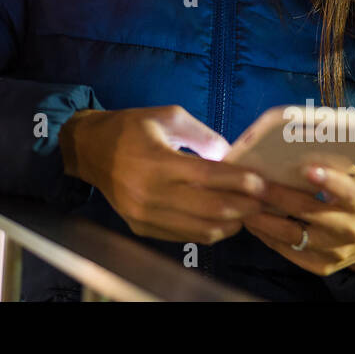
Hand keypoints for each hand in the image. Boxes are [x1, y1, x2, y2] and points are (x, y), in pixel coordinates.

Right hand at [60, 105, 268, 243]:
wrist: (90, 149)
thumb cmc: (131, 128)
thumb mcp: (168, 117)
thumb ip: (202, 136)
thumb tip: (231, 156)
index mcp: (156, 161)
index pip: (207, 176)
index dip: (238, 181)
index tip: (262, 182)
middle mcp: (150, 193)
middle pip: (209, 208)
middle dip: (244, 206)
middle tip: (264, 200)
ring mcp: (145, 215)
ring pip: (201, 229)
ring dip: (231, 223)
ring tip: (247, 211)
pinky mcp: (142, 228)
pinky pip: (184, 236)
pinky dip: (209, 230)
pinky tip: (222, 219)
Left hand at [240, 163, 354, 275]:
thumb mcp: (353, 179)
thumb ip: (333, 164)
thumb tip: (298, 146)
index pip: (346, 192)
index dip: (328, 181)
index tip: (306, 169)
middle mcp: (350, 230)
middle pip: (309, 212)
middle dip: (278, 196)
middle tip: (253, 183)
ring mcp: (335, 252)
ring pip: (292, 236)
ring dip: (264, 219)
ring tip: (244, 202)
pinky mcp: (321, 266)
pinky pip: (288, 251)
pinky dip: (267, 236)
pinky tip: (253, 221)